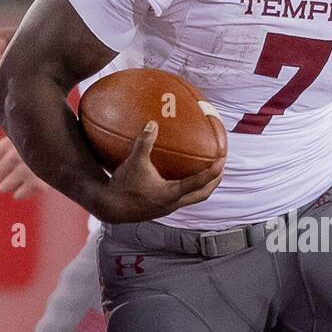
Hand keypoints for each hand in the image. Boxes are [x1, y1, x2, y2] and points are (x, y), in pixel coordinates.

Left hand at [0, 136, 48, 199]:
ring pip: (4, 187)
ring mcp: (27, 171)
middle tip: (16, 173)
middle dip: (3, 177)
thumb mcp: (26, 140)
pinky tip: (33, 183)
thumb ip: (6, 152)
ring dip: (12, 185)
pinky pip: (18, 195)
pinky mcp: (38, 185)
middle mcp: (16, 156)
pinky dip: (23, 192)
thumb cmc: (45, 145)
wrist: (73, 151)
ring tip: (26, 177)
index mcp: (10, 141)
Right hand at [97, 121, 224, 223]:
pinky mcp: (161, 209)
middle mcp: (173, 203)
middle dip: (214, 182)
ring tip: (209, 174)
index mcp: (171, 193)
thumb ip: (144, 143)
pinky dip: (188, 188)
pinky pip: (180, 198)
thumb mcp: (133, 162)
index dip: (211, 172)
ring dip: (203, 187)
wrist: (110, 207)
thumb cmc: (123, 185)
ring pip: (193, 199)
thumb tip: (152, 123)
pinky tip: (181, 178)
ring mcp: (168, 208)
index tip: (222, 160)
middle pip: (202, 194)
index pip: (198, 183)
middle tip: (221, 168)